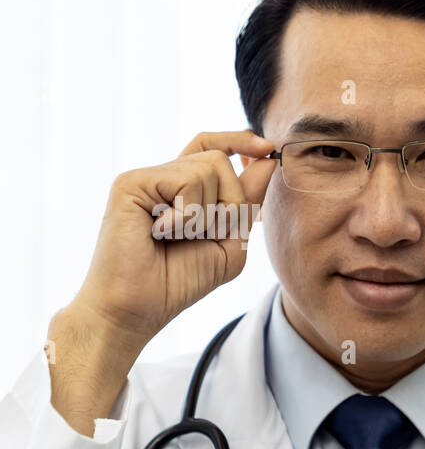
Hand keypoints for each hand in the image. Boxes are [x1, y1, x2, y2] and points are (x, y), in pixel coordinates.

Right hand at [72, 130, 276, 350]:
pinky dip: (188, 214)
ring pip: (209, 167)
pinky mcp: (132, 182)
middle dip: (230, 202)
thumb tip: (268, 158)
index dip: (238, 140)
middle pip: (219, 160)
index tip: (266, 148)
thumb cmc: (179, 280)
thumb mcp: (230, 241)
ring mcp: (146, 177)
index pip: (212, 147)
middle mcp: (163, 177)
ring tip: (178, 237)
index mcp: (183, 189)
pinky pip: (187, 180)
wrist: (139, 307)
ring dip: (209, 213)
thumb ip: (248, 201)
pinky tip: (162, 232)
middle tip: (204, 235)